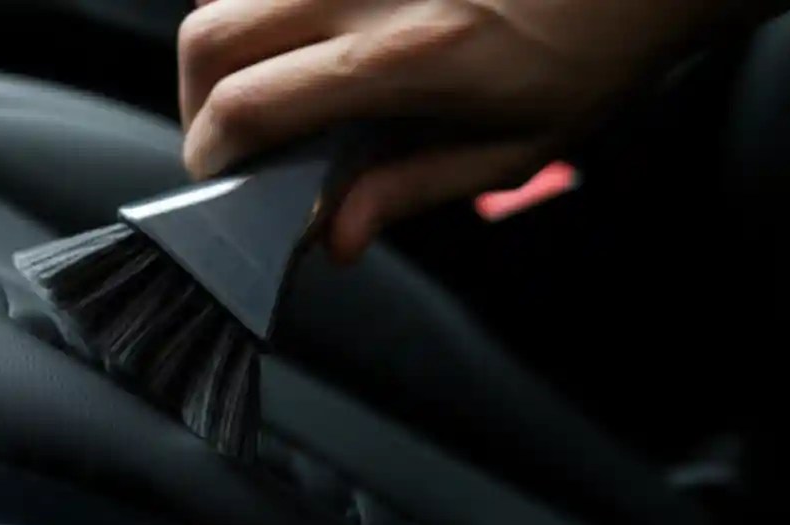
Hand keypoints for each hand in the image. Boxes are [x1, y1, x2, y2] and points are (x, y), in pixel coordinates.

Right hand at [178, 0, 738, 261]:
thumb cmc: (594, 50)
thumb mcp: (513, 145)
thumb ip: (409, 187)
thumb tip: (332, 236)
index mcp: (406, 57)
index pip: (249, 104)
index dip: (210, 152)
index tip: (218, 178)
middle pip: (209, 37)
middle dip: (194, 99)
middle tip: (225, 136)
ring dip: (224, 45)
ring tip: (262, 81)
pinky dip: (264, 3)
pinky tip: (298, 32)